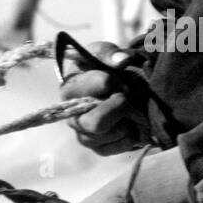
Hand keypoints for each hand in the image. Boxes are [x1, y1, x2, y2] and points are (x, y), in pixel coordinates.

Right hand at [60, 40, 151, 154]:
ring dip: (128, 118)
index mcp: (68, 91)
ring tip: (126, 107)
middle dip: (118, 106)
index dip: (106, 83)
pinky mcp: (100, 149)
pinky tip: (128, 120)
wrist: (116, 89)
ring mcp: (85, 136)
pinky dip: (134, 131)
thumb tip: (122, 60)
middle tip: (124, 95)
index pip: (86, 91)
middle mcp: (72, 118)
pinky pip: (125, 144)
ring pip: (114, 133)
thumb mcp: (103, 54)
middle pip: (97, 122)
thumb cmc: (103, 70)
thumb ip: (109, 53)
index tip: (114, 79)